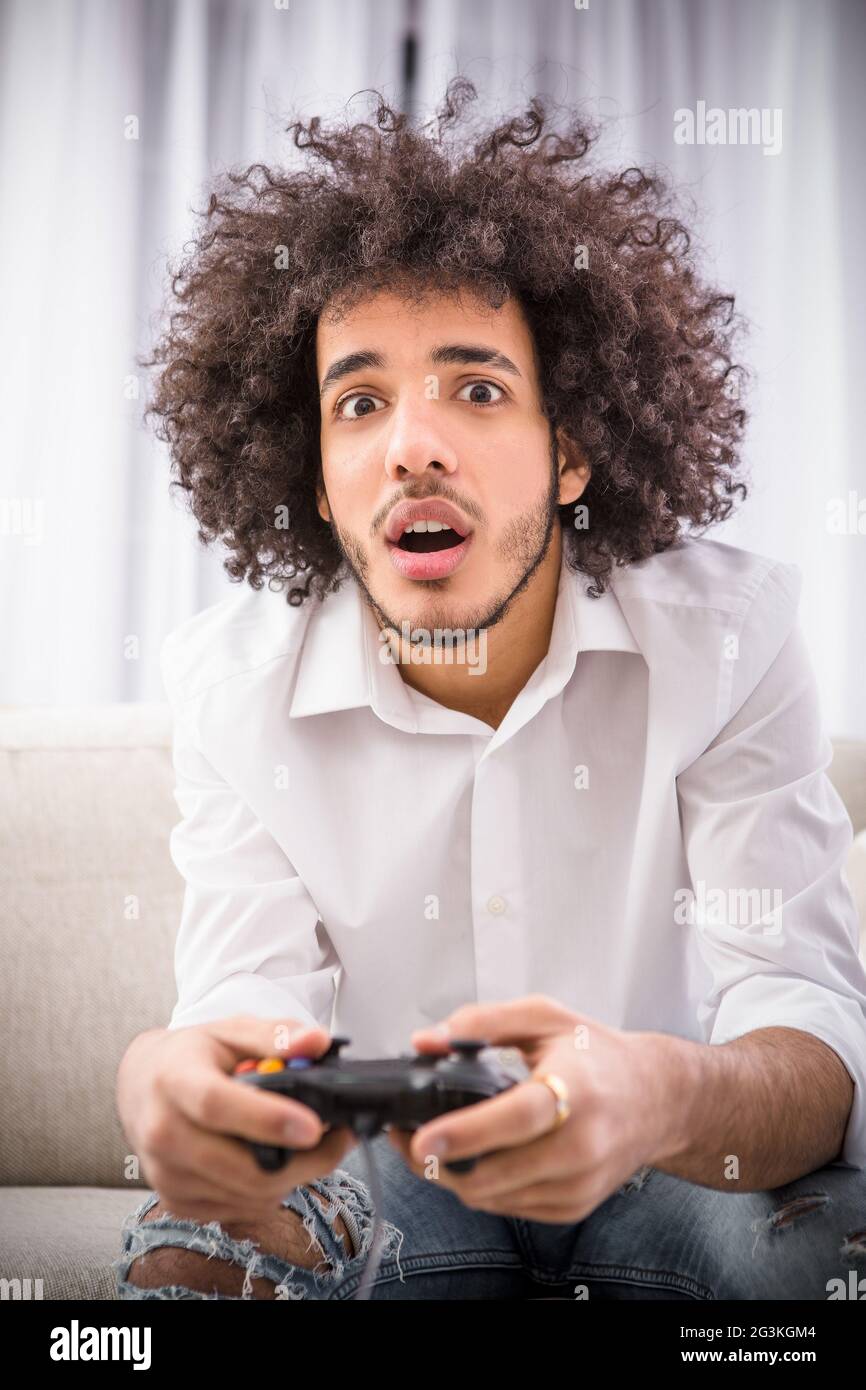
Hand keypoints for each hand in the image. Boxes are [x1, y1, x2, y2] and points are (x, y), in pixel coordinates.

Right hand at [116, 1015, 356, 1223]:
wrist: (141, 1086)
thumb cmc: (192, 1056)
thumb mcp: (231, 1031)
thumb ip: (276, 1035)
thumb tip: (316, 1042)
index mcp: (174, 1080)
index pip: (217, 1106)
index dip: (267, 1120)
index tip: (312, 1126)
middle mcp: (163, 1132)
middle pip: (240, 1166)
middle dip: (302, 1160)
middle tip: (340, 1139)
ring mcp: (166, 1173)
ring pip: (247, 1194)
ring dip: (292, 1176)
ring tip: (310, 1147)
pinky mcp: (176, 1201)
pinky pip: (238, 1209)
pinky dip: (268, 1191)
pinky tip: (275, 1162)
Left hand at [387, 995, 675, 1222]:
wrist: (657, 1098)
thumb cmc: (598, 1055)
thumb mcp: (545, 1017)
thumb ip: (482, 1022)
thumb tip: (427, 1042)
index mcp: (575, 1090)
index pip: (516, 1118)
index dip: (466, 1131)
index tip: (422, 1138)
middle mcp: (582, 1145)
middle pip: (496, 1172)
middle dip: (439, 1162)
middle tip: (406, 1138)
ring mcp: (579, 1183)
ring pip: (494, 1197)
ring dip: (454, 1177)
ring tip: (433, 1146)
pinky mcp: (574, 1206)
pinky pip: (509, 1207)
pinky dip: (483, 1187)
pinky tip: (475, 1158)